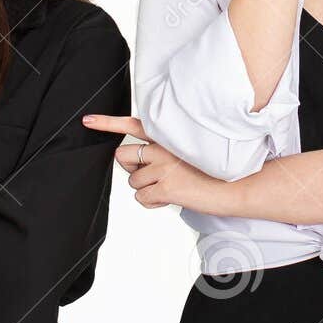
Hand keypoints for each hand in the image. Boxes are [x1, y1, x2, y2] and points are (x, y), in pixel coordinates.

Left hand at [84, 115, 230, 212]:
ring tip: (171, 187)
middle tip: (151, 174)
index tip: (87, 120)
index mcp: (168, 135)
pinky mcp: (165, 186)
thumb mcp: (188, 150)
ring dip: (146, 188)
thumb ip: (161, 150)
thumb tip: (138, 163)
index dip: (107, 123)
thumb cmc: (212, 171)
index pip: (133, 124)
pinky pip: (141, 197)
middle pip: (123, 157)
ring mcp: (163, 166)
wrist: (235, 186)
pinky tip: (171, 197)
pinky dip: (153, 202)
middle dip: (131, 169)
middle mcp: (163, 147)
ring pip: (132, 181)